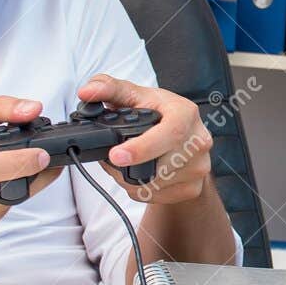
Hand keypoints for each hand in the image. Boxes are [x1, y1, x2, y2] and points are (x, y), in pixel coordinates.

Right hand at [0, 95, 61, 237]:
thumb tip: (32, 108)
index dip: (20, 162)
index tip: (44, 154)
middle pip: (9, 190)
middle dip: (31, 172)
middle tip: (38, 154)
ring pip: (10, 202)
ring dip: (18, 183)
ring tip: (3, 164)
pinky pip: (1, 211)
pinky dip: (5, 195)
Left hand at [76, 74, 213, 205]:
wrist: (185, 140)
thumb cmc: (161, 114)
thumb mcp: (137, 95)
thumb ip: (109, 88)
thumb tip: (87, 92)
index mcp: (186, 114)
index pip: (170, 133)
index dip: (142, 147)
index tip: (116, 155)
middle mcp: (198, 141)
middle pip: (159, 165)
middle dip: (127, 166)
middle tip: (112, 157)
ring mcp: (198, 167)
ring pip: (154, 184)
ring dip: (129, 178)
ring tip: (125, 162)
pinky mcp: (193, 188)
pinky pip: (155, 196)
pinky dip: (139, 189)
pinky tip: (138, 173)